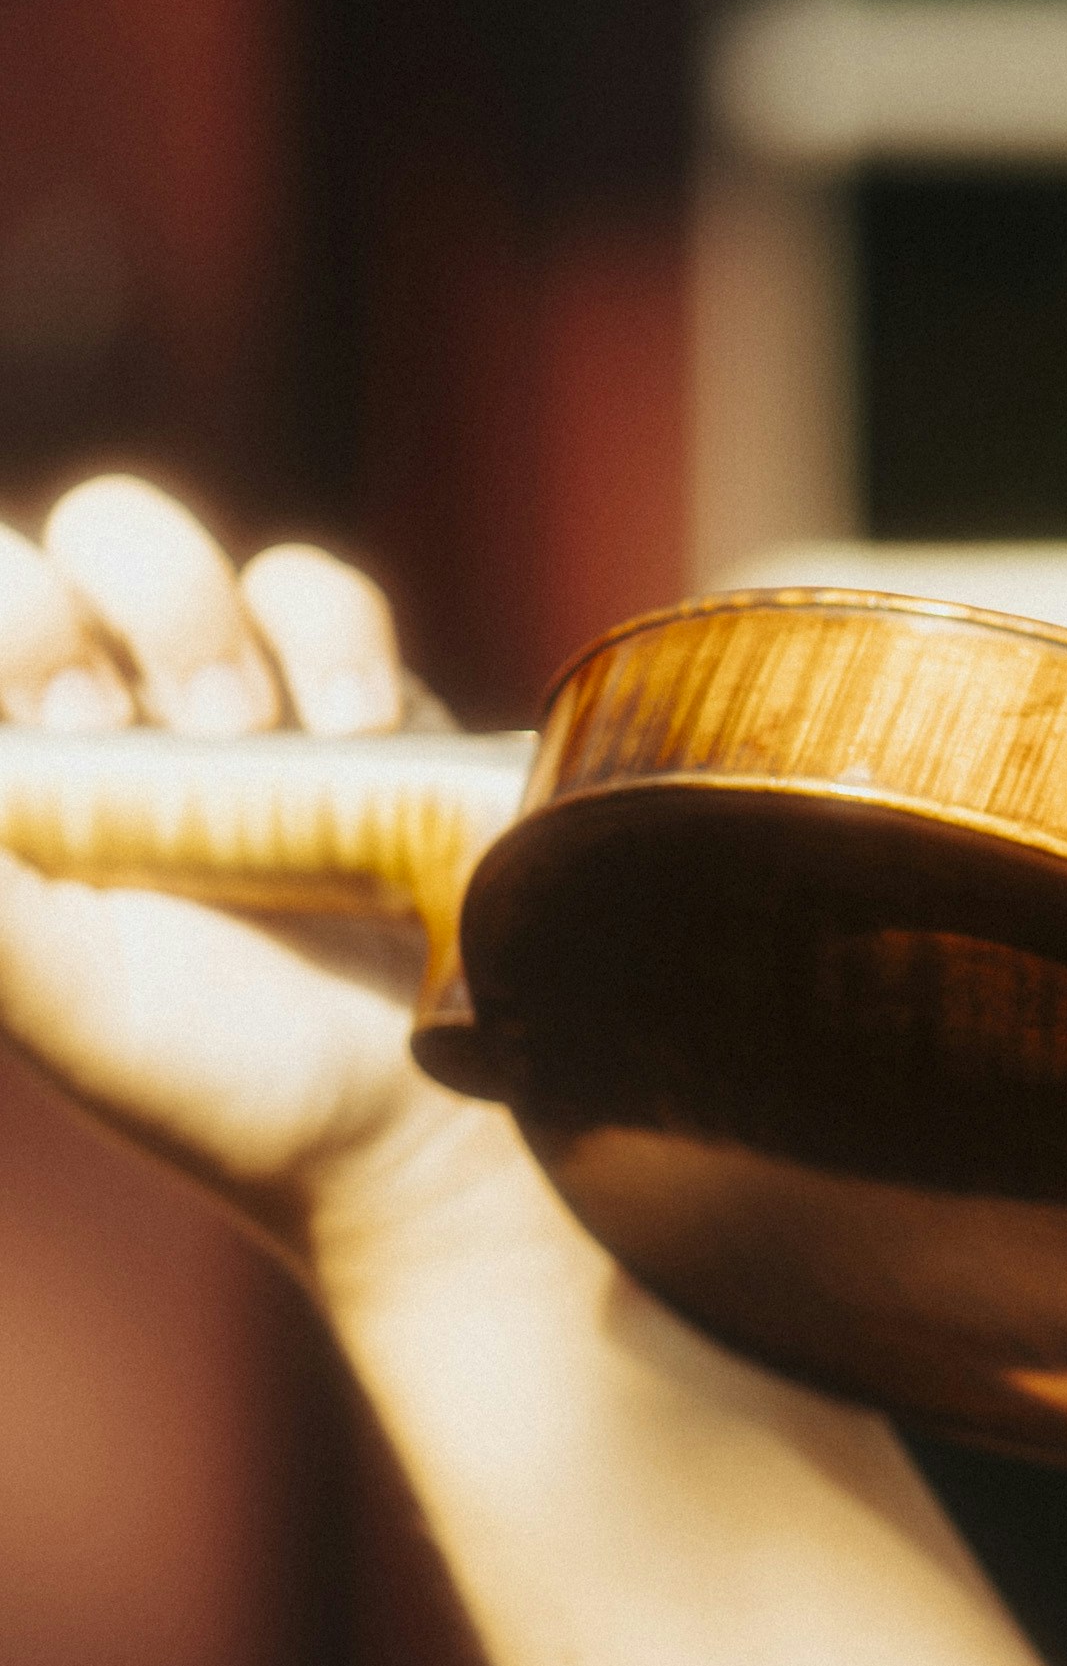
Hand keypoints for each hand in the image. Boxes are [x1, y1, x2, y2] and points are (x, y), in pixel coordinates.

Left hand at [0, 474, 548, 1291]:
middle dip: (68, 612)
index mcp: (18, 795)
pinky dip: (326, 633)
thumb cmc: (226, 1086)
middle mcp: (94, 730)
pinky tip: (355, 730)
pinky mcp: (349, 691)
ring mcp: (222, 700)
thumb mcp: (52, 995)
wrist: (426, 1125)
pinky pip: (307, 584)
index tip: (64, 728)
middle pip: (33, 556)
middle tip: (123, 726)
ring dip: (185, 614)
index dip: (1, 634)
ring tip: (248, 730)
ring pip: (143, 539)